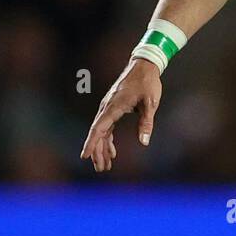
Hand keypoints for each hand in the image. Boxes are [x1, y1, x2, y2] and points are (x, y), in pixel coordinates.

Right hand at [80, 58, 162, 173]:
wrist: (144, 66)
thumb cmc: (147, 83)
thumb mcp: (150, 103)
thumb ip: (146, 122)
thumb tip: (144, 142)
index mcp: (113, 107)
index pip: (99, 128)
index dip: (91, 143)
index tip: (85, 156)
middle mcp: (107, 107)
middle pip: (98, 133)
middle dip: (97, 151)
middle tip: (100, 169)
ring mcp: (109, 108)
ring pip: (102, 131)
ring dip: (102, 148)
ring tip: (105, 165)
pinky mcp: (113, 108)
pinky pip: (107, 127)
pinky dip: (108, 140)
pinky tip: (112, 152)